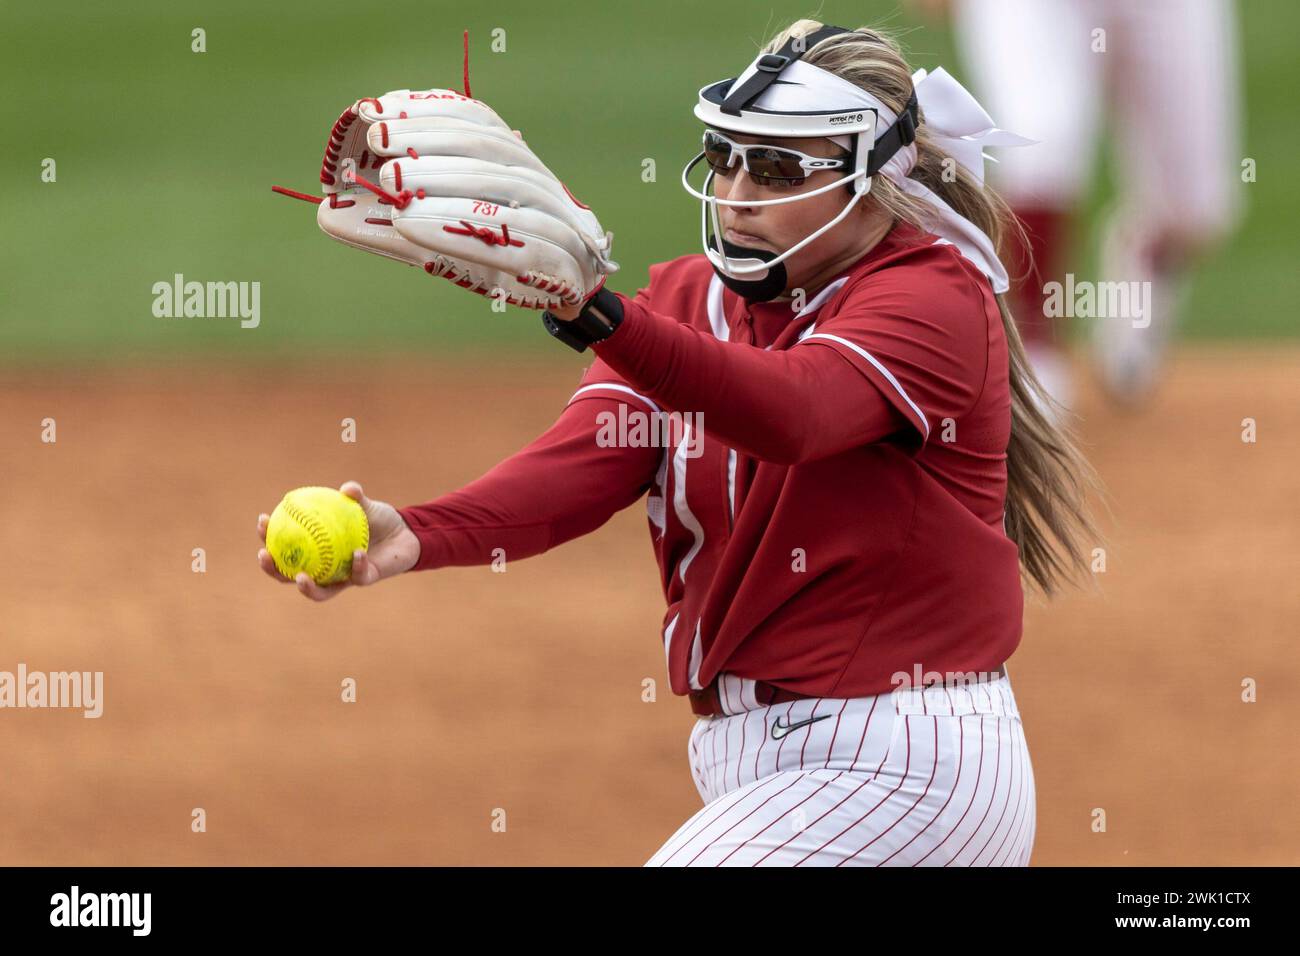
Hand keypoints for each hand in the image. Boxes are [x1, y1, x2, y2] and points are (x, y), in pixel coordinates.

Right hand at [257, 481, 420, 601]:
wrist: (407, 533)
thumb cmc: (378, 518)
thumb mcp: (365, 505)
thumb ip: (356, 497)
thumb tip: (347, 488)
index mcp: (317, 548)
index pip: (286, 546)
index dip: (269, 536)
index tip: (263, 520)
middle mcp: (326, 567)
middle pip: (290, 576)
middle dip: (273, 569)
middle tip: (264, 555)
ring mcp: (343, 577)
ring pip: (320, 591)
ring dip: (307, 587)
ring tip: (300, 577)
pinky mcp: (365, 580)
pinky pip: (357, 576)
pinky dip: (356, 565)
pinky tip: (357, 553)